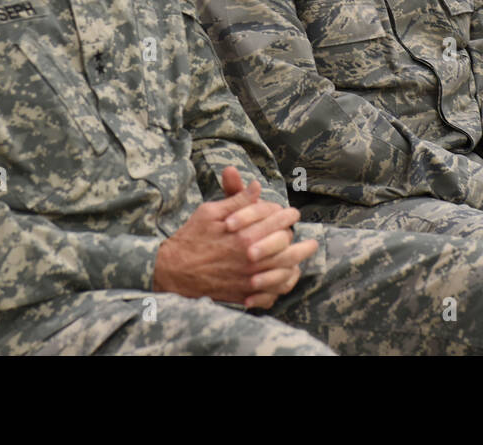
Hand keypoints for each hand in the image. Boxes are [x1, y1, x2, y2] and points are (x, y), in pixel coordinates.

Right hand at [153, 168, 316, 308]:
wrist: (172, 271)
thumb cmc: (190, 238)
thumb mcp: (210, 212)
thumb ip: (236, 200)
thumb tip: (256, 187)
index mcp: (244, 235)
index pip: (278, 222)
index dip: (288, 216)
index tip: (293, 214)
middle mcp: (250, 259)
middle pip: (288, 249)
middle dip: (302, 243)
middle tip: (310, 241)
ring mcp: (248, 280)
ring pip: (285, 273)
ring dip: (297, 264)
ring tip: (303, 258)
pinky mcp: (244, 296)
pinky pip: (273, 294)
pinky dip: (283, 286)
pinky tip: (287, 278)